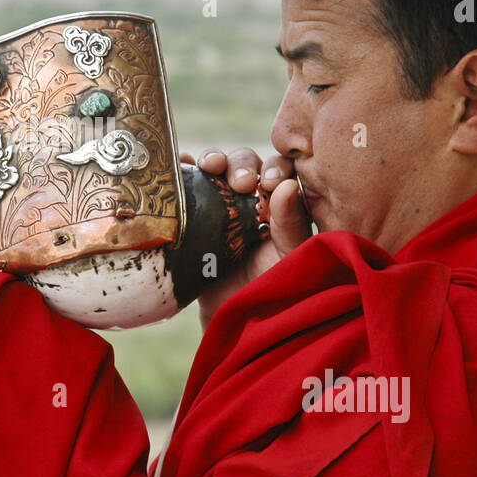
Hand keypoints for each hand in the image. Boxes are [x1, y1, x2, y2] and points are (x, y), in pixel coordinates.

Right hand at [180, 147, 311, 331]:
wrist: (232, 318)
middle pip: (247, 163)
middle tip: (240, 183)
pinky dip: (183, 169)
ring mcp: (220, 204)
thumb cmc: (270, 289)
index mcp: (281, 204)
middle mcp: (252, 198)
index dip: (275, 168)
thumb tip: (286, 185)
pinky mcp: (194, 212)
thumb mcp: (289, 257)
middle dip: (242, 165)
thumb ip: (292, 223)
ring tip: (211, 167)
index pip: (281, 169)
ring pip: (218, 167)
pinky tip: (184, 165)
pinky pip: (187, 183)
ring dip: (215, 159)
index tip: (269, 183)